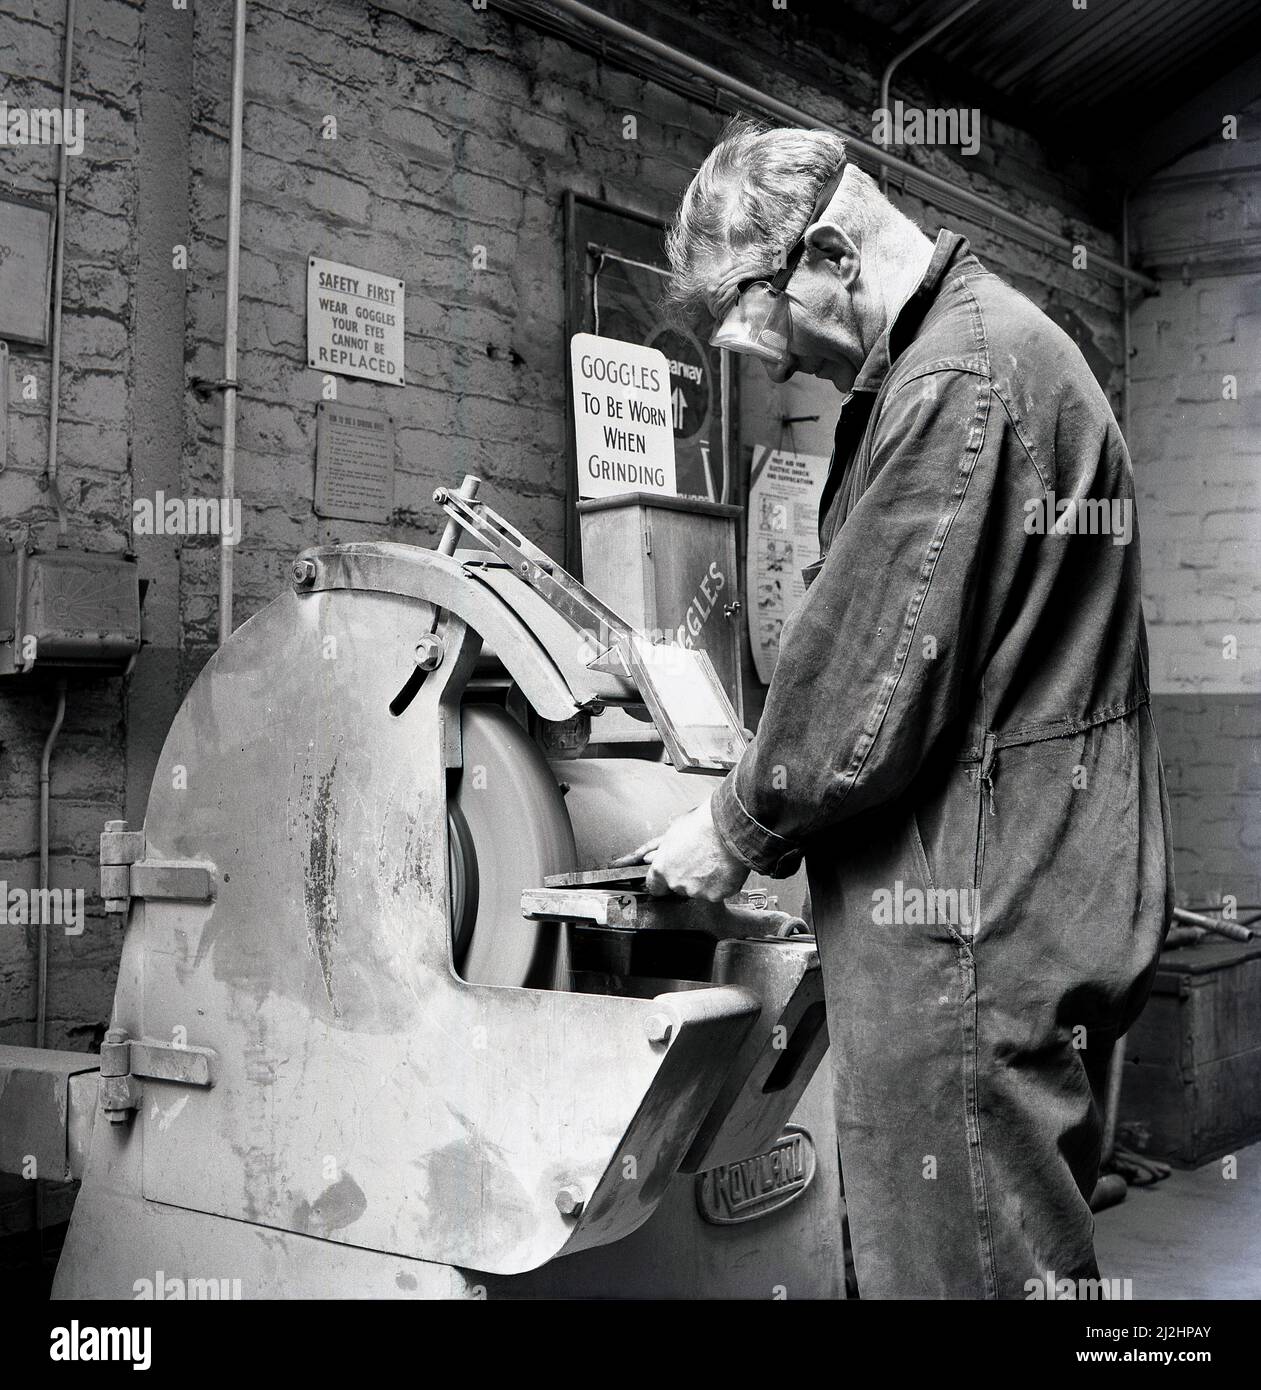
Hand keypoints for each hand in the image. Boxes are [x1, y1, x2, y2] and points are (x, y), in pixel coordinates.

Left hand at [614, 799, 748, 901]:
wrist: (729, 826)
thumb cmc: (701, 824)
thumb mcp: (672, 833)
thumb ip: (657, 850)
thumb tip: (646, 858)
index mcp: (662, 869)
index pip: (654, 886)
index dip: (663, 879)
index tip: (669, 873)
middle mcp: (677, 883)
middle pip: (678, 887)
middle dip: (685, 877)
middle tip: (697, 859)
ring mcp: (698, 891)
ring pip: (699, 890)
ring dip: (704, 880)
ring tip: (713, 860)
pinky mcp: (717, 895)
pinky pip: (718, 892)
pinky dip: (721, 883)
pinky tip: (724, 867)